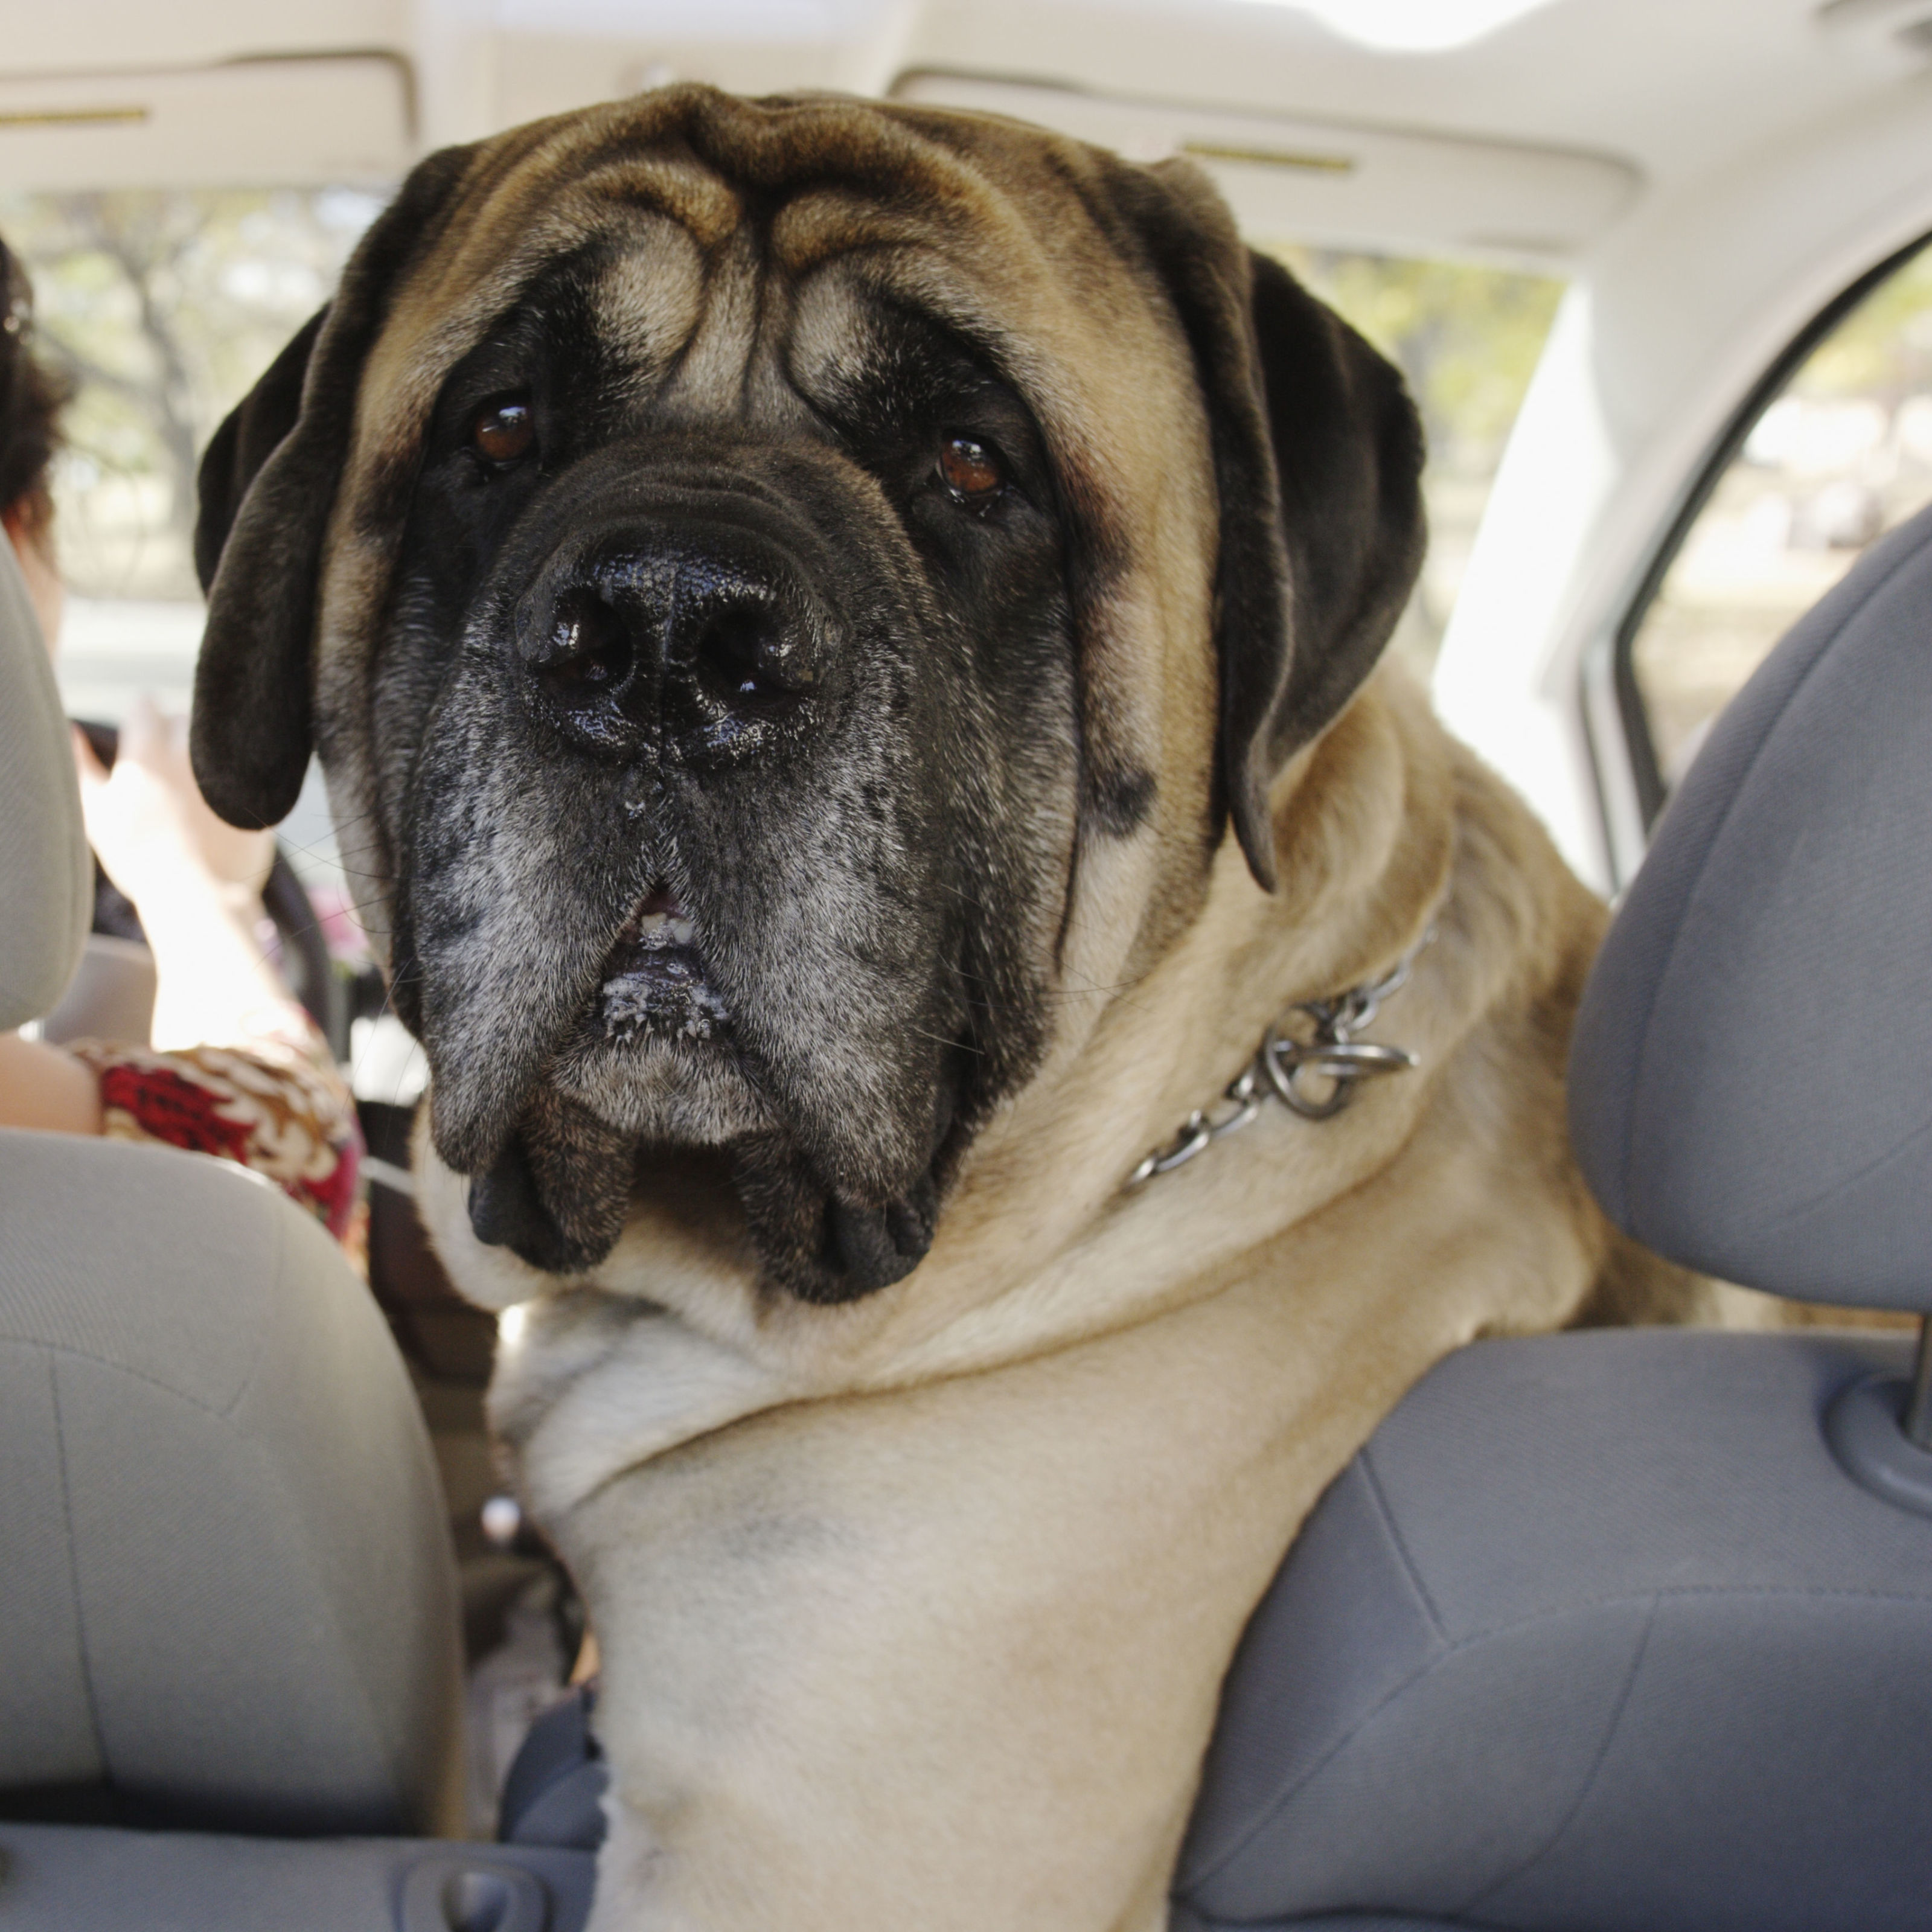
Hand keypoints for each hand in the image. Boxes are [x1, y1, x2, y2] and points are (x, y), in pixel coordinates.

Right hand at [73, 697, 275, 909]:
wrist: (194, 894)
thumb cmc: (137, 856)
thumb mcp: (97, 813)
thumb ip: (83, 767)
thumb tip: (75, 732)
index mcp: (147, 752)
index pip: (144, 706)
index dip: (141, 723)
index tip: (141, 744)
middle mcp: (190, 751)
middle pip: (183, 720)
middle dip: (175, 737)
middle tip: (169, 772)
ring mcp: (228, 768)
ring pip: (217, 739)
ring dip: (207, 755)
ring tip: (197, 788)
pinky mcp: (259, 788)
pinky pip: (247, 767)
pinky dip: (236, 778)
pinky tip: (224, 803)